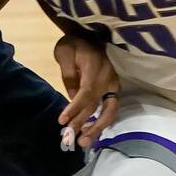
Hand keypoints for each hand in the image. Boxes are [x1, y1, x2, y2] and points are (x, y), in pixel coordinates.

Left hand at [53, 34, 120, 148]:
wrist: (90, 34)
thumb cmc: (74, 43)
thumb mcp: (64, 53)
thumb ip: (68, 75)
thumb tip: (72, 98)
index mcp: (95, 68)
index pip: (86, 93)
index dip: (75, 109)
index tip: (62, 121)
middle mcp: (108, 78)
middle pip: (99, 106)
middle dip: (86, 124)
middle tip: (73, 140)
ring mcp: (113, 84)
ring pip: (110, 110)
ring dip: (98, 128)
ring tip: (85, 142)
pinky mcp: (113, 88)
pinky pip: (110, 107)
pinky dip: (102, 121)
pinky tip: (91, 131)